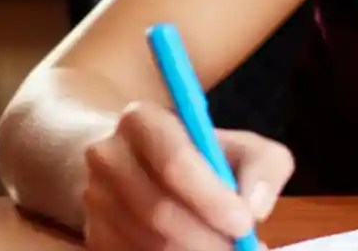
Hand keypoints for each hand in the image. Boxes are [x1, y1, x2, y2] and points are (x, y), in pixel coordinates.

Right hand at [82, 101, 293, 249]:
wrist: (142, 164)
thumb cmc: (202, 154)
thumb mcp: (242, 146)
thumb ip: (263, 167)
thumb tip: (255, 207)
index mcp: (142, 120)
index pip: (174, 162)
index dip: (211, 198)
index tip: (245, 223)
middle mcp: (108, 157)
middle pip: (158, 210)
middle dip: (208, 239)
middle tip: (243, 250)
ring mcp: (93, 199)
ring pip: (148, 242)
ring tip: (225, 249)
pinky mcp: (94, 234)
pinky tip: (197, 250)